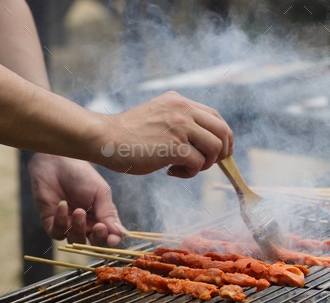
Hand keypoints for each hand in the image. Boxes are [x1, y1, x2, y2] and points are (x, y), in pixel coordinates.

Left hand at [27, 154, 126, 245]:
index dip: (113, 241)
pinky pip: (58, 233)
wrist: (56, 163)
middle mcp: (88, 223)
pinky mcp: (52, 222)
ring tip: (78, 211)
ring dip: (79, 228)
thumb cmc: (82, 175)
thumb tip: (121, 234)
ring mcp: (69, 224)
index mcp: (103, 216)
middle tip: (98, 226)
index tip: (113, 239)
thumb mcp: (101, 193)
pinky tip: (62, 205)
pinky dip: (60, 222)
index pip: (111, 236)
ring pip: (77, 241)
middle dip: (98, 238)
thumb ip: (109, 213)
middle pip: (95, 243)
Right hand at [95, 91, 233, 177]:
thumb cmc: (129, 134)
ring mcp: (180, 127)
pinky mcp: (175, 147)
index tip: (221, 152)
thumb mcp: (160, 116)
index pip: (216, 117)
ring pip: (215, 149)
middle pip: (223, 132)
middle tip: (209, 164)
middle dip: (222, 152)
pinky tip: (171, 171)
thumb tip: (209, 144)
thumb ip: (182, 122)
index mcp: (180, 101)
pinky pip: (198, 164)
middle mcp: (183, 110)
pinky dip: (189, 173)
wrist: (105, 138)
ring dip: (204, 164)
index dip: (224, 137)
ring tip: (183, 167)